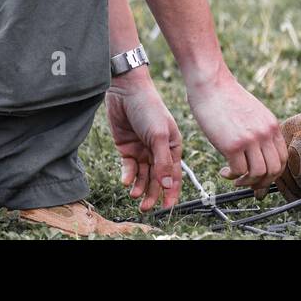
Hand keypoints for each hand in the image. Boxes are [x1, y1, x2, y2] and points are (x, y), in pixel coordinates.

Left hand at [105, 74, 182, 211]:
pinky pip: (129, 167)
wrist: (126, 92)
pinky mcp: (127, 147)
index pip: (174, 174)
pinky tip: (125, 181)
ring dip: (139, 187)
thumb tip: (168, 185)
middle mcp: (159, 150)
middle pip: (158, 178)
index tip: (166, 208)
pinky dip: (128, 175)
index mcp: (173, 146)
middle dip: (152, 193)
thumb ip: (163, 161)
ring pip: (143, 175)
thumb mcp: (158, 136)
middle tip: (145, 207)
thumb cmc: (149, 109)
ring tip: (134, 196)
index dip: (171, 192)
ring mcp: (143, 149)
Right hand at [186, 69, 286, 191]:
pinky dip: (231, 176)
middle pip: (275, 170)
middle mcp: (265, 133)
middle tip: (248, 184)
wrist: (211, 83)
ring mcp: (250, 139)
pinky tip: (224, 171)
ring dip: (246, 182)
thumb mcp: (253, 113)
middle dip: (262, 182)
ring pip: (259, 174)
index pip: (282, 158)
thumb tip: (256, 153)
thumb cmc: (226, 97)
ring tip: (235, 178)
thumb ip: (259, 130)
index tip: (260, 177)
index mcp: (271, 125)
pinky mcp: (233, 145)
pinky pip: (239, 171)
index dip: (272, 173)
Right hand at [276, 92, 300, 199]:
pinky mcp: (280, 140)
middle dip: (292, 186)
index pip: (296, 157)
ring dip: (284, 185)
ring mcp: (281, 135)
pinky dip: (278, 177)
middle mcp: (288, 131)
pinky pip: (276, 160)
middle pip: (282, 163)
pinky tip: (276, 191)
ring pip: (276, 165)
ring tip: (296, 199)